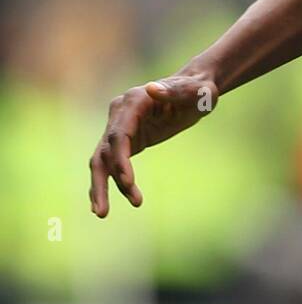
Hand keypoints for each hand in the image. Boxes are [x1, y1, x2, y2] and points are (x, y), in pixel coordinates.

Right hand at [89, 74, 218, 216]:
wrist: (194, 92)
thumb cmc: (199, 92)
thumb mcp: (197, 93)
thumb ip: (177, 91)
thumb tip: (151, 89)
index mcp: (135, 101)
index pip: (120, 133)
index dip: (121, 159)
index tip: (128, 183)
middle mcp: (120, 112)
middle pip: (105, 150)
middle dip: (102, 181)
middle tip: (102, 212)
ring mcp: (119, 126)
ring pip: (103, 159)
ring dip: (101, 187)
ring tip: (102, 214)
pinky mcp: (125, 139)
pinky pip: (110, 163)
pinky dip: (105, 182)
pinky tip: (101, 205)